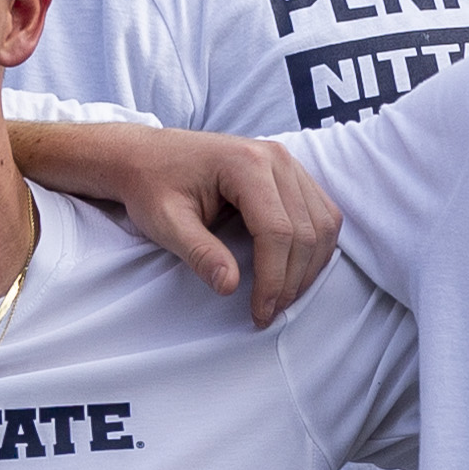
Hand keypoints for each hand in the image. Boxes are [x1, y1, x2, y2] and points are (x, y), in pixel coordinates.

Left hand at [12, 123, 340, 325]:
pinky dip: (315, 248)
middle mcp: (276, 158)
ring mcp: (287, 162)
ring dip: (309, 267)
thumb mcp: (164, 222)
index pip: (277, 230)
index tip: (260, 313)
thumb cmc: (151, 185)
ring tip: (281, 298)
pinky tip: (293, 272)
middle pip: (306, 231)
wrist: (145, 156)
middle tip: (269, 313)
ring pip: (323, 224)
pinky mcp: (291, 173)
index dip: (273, 279)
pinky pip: (322, 214)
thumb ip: (198, 253)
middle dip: (292, 280)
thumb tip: (230, 287)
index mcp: (245, 164)